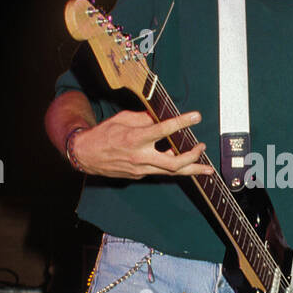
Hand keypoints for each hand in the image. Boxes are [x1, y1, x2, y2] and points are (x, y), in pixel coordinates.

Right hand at [72, 110, 214, 179]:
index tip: (196, 117)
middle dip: (193, 157)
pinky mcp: (139, 175)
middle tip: (202, 147)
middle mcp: (140, 156)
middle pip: (174, 162)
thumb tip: (162, 117)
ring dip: (191, 170)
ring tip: (206, 168)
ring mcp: (140, 169)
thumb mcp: (123, 119)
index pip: (163, 130)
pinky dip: (171, 166)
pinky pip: (160, 170)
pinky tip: (180, 160)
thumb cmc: (103, 134)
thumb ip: (144, 118)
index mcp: (135, 138)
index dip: (182, 122)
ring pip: (171, 172)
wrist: (86, 155)